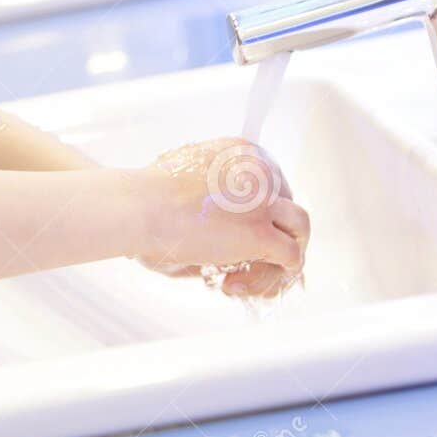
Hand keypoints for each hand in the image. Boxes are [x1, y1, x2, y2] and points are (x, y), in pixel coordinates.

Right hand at [131, 137, 309, 298]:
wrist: (137, 206)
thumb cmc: (143, 197)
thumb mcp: (187, 182)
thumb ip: (214, 199)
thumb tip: (218, 231)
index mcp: (241, 151)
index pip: (272, 183)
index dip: (260, 213)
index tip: (235, 234)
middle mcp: (260, 170)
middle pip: (288, 205)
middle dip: (273, 234)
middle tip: (242, 260)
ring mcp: (264, 203)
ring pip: (299, 230)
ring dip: (277, 256)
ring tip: (242, 277)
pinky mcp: (260, 234)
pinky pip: (291, 259)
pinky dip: (271, 276)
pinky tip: (234, 284)